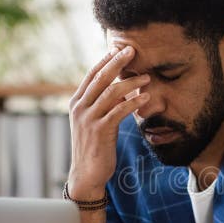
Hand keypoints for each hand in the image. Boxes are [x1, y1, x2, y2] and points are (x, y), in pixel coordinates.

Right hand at [67, 46, 149, 199]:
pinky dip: (133, 103)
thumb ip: (104, 105)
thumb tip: (122, 90)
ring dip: (130, 83)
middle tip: (133, 50)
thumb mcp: (96, 121)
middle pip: (100, 78)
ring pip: (110, 93)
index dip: (105, 60)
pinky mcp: (99, 131)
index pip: (91, 75)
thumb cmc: (94, 147)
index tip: (118, 48)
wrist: (86, 174)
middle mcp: (79, 107)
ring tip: (147, 77)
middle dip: (117, 63)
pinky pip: (118, 111)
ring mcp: (88, 119)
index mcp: (77, 102)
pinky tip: (145, 97)